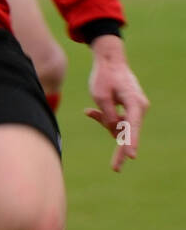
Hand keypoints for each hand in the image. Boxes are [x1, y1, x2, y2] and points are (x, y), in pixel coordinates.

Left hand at [85, 35, 148, 170]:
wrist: (110, 61)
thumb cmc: (104, 76)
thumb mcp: (100, 95)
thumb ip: (107, 114)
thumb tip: (114, 131)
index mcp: (134, 101)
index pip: (133, 125)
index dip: (131, 141)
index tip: (131, 155)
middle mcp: (139, 107)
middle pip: (129, 132)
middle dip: (121, 150)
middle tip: (115, 169)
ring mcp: (135, 109)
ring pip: (119, 127)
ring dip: (104, 123)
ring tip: (91, 111)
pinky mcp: (129, 110)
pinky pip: (116, 121)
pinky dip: (104, 118)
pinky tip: (90, 112)